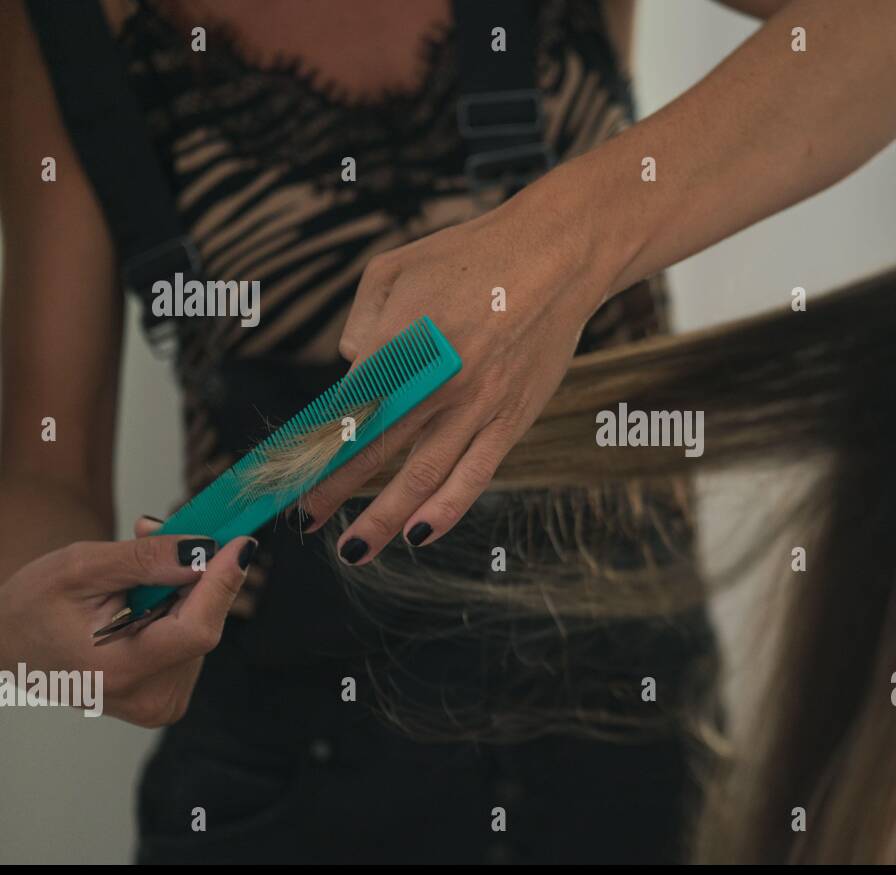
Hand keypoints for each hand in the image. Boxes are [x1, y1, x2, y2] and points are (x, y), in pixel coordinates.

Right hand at [0, 517, 256, 725]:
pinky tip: (142, 605)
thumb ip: (145, 560)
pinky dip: (178, 612)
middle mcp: (148, 697)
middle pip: (204, 626)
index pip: (198, 630)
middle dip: (196, 576)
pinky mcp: (166, 694)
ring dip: (184, 593)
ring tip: (133, 582)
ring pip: (201, 630)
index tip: (240, 543)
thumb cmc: (32, 606)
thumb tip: (203, 550)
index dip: (223, 583)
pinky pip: (192, 641)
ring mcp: (159, 702)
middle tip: (165, 537)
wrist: (8, 645)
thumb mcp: (79, 568)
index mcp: (120, 671)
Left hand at [297, 185, 612, 564]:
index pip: (344, 410)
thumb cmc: (473, 255)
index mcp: (401, 343)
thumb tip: (352, 369)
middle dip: (333, 490)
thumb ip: (362, 321)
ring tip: (353, 549)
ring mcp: (478, 405)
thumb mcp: (395, 267)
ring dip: (382, 517)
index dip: (314, 447)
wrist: (557, 254)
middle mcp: (437, 382)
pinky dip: (446, 509)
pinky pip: (475, 474)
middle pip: (375, 450)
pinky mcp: (513, 418)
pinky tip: (418, 534)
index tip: (288, 473)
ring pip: (422, 476)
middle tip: (305, 519)